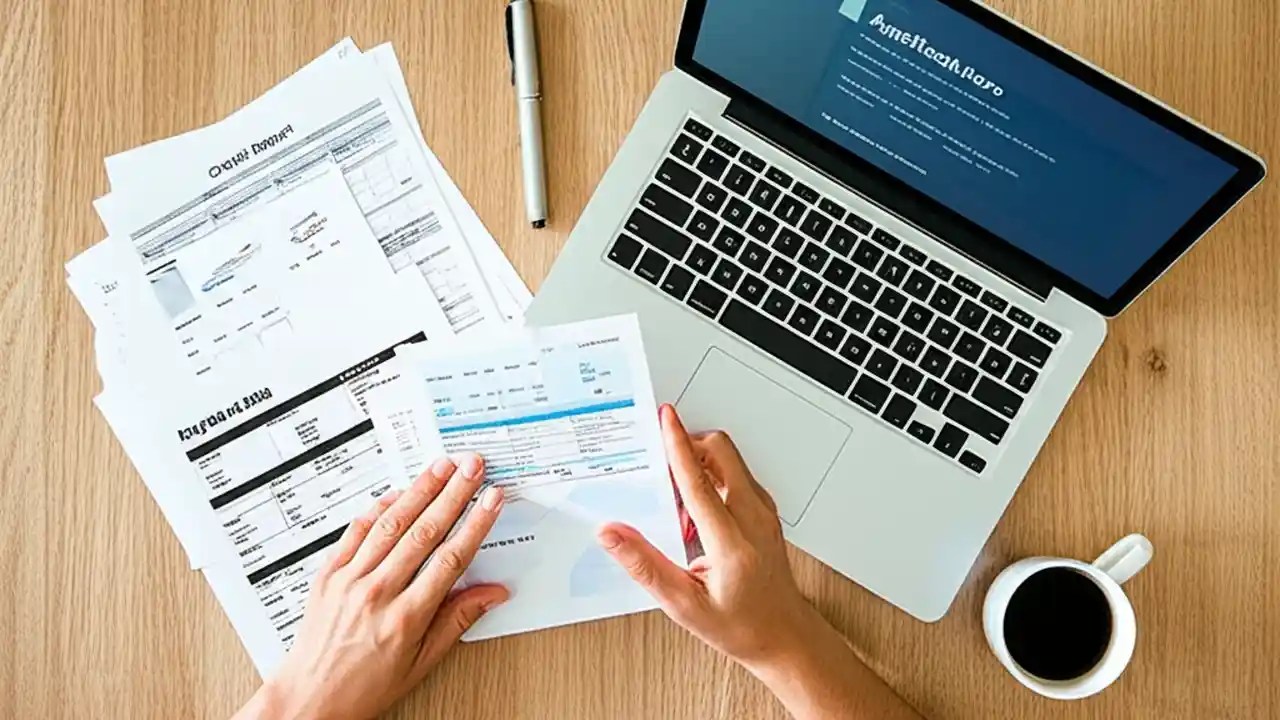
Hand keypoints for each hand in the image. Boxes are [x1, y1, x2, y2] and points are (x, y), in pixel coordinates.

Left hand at [233, 454, 506, 719]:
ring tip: (442, 466)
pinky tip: (399, 491)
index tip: (492, 500)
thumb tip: (493, 594)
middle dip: (454, 493)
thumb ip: (458, 620)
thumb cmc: (366, 684)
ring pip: (392, 523)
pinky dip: (380, 507)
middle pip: (425, 532)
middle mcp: (377, 593)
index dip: (476, 524)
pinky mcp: (329, 573)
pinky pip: (357, 530)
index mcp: (405, 618)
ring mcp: (350, 580)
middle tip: (473, 468)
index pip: (450, 559)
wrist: (312, 695)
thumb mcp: (422, 661)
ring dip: (420, 489)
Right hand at [598, 406, 921, 718]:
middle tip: (660, 455)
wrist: (785, 636)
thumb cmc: (741, 625)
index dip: (677, 445)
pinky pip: (738, 475)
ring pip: (731, 460)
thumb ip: (645, 565)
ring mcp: (764, 512)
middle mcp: (753, 518)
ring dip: (701, 461)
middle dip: (689, 443)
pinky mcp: (766, 512)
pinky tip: (695, 508)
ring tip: (675, 495)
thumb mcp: (683, 604)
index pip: (698, 480)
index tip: (665, 419)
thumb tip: (613, 534)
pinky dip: (713, 475)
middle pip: (722, 452)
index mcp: (732, 542)